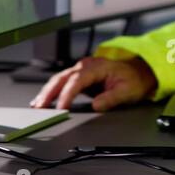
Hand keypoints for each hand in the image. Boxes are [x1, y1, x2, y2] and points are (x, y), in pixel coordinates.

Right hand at [29, 56, 157, 111]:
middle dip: (49, 93)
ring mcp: (80, 71)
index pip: (77, 81)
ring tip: (37, 106)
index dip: (67, 95)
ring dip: (47, 92)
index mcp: (96, 67)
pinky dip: (51, 92)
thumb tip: (95, 105)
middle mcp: (85, 66)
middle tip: (40, 107)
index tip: (61, 108)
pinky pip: (61, 84)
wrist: (137, 73)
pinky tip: (42, 100)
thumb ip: (111, 98)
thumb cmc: (132, 80)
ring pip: (58, 80)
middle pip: (62, 78)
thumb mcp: (127, 91)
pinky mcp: (78, 78)